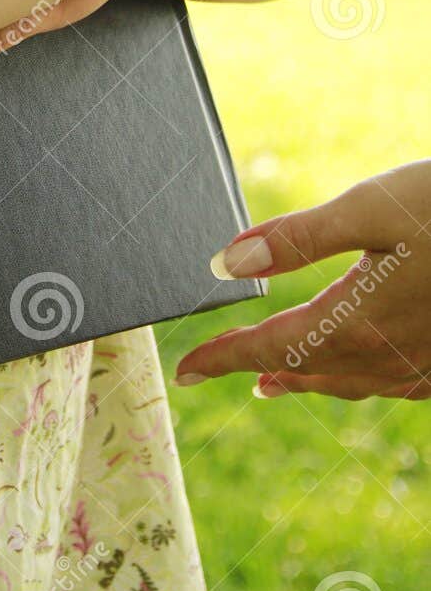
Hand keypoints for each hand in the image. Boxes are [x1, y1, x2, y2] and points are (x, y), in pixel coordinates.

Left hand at [173, 159, 430, 400]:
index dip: (223, 358)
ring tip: (274, 379)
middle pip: (306, 369)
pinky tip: (360, 367)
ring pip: (351, 382)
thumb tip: (227, 262)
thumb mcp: (371, 207)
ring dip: (306, 379)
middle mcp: (388, 355)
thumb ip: (298, 238)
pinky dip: (358, 378)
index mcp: (357, 320)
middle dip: (257, 367)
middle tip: (217, 368)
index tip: (183, 371)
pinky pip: (394, 383)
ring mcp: (425, 366)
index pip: (269, 347)